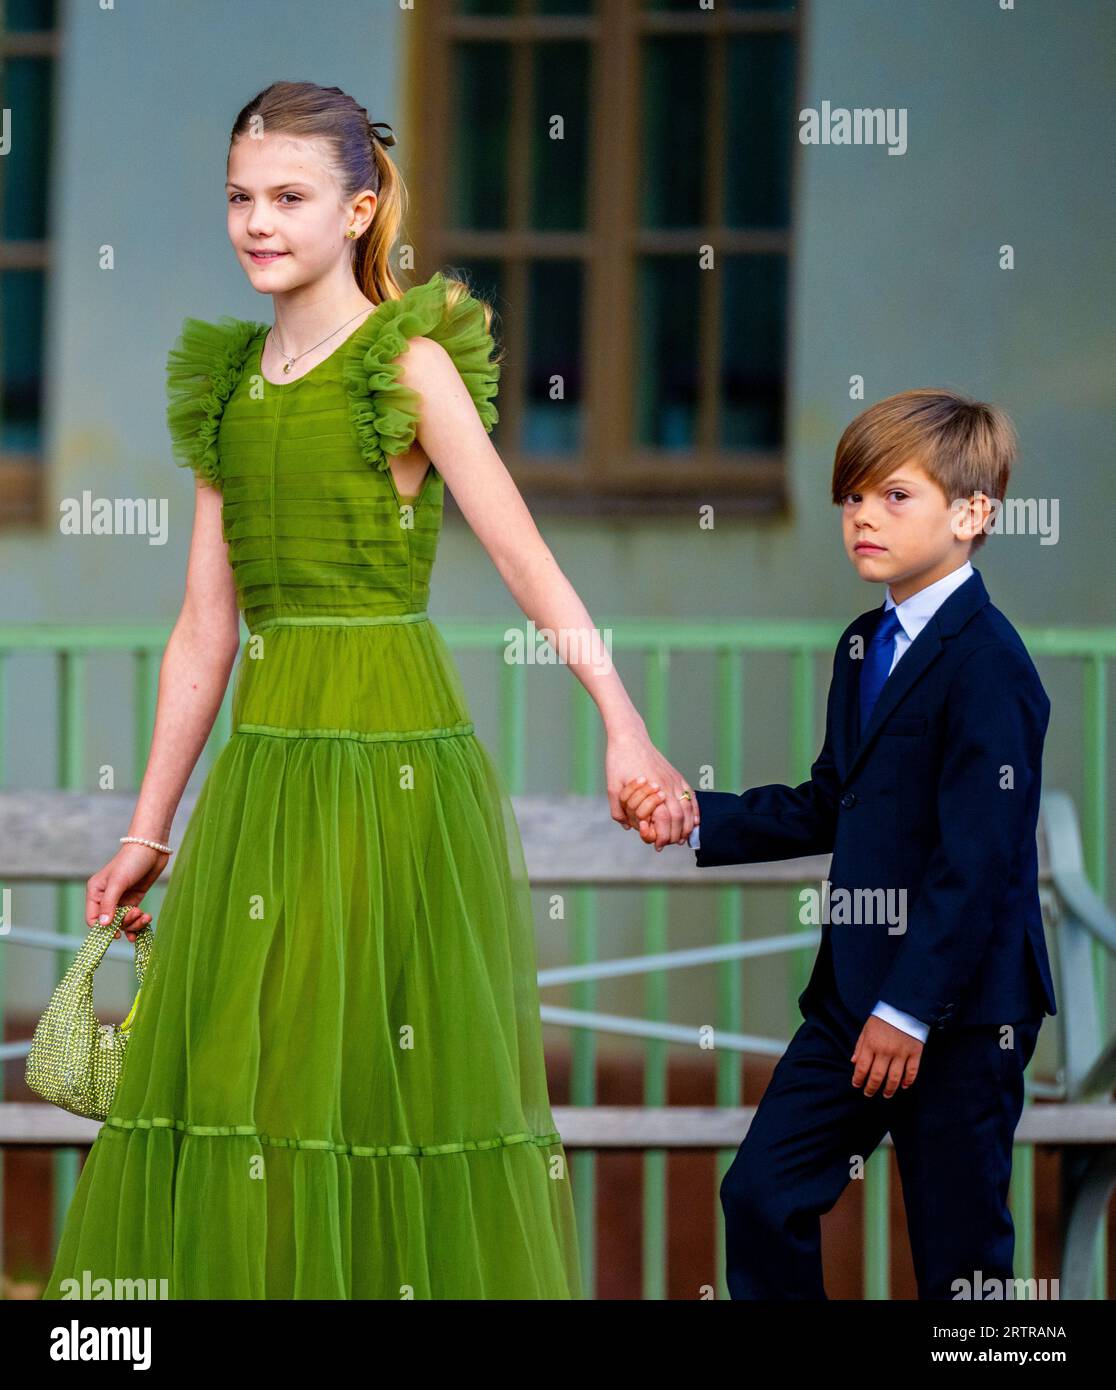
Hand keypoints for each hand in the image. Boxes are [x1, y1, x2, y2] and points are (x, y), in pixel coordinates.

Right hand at [86, 843, 166, 943]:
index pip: (92, 919)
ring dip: (134, 923)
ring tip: (145, 916)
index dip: (102, 930)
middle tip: (136, 913)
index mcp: (95, 892)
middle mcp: (105, 898)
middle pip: (110, 923)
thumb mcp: (118, 882)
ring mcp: (120, 899)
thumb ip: (109, 904)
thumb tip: (103, 926)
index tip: (115, 935)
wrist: (152, 848)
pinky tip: (146, 922)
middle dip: (124, 923)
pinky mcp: (134, 899)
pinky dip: (139, 923)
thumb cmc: (131, 861)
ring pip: (123, 922)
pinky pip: (133, 918)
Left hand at [606, 731, 696, 850]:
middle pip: (680, 818)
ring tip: (682, 838)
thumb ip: (618, 810)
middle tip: (668, 844)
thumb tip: (627, 827)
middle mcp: (668, 787)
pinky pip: (691, 796)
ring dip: (688, 826)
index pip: (665, 821)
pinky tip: (695, 821)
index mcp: (652, 791)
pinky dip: (695, 810)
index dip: (663, 836)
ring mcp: (675, 780)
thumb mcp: (612, 787)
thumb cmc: (619, 762)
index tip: (656, 845)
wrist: (629, 738)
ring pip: (689, 808)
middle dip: (675, 835)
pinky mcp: (676, 775)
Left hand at [850, 1016, 922, 1097]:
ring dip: (889, 1089)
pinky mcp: (915, 1053)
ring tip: (886, 1094)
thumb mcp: (867, 1028)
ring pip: (894, 1078)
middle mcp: (885, 1050)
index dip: (858, 1079)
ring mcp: (901, 1053)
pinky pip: (912, 1071)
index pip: (862, 1067)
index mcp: (871, 1043)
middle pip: (877, 1076)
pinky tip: (904, 1086)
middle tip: (869, 1094)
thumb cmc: (883, 1017)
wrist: (905, 1006)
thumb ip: (860, 1045)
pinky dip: (908, 1081)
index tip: (856, 1085)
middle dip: (871, 1088)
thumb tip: (854, 1062)